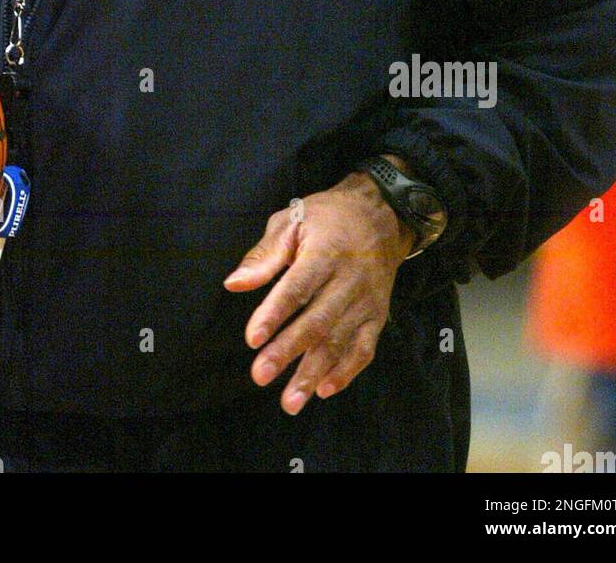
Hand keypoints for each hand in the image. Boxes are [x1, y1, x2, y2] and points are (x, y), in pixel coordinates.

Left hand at [223, 170, 414, 413]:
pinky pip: (364, 350)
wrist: (382, 215)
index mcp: (325, 253)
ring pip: (339, 342)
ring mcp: (366, 302)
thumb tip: (234, 284)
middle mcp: (349, 280)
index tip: (252, 339)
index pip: (297, 287)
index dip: (274, 314)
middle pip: (317, 321)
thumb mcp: (293, 220)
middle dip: (288, 351)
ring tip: (290, 401)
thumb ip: (264, 255)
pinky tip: (324, 390)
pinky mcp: (377, 316)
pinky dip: (347, 372)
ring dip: (313, 373)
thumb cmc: (328, 217)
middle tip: (260, 376)